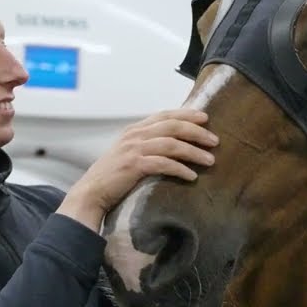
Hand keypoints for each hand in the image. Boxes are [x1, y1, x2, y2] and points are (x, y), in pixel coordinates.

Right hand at [58, 109, 217, 230]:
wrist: (92, 192)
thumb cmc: (113, 175)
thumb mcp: (129, 152)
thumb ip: (147, 143)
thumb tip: (174, 142)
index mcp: (135, 129)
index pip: (165, 115)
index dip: (186, 114)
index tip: (205, 117)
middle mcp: (135, 135)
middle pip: (172, 126)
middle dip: (196, 132)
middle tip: (214, 140)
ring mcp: (133, 149)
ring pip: (172, 144)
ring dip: (194, 152)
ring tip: (210, 160)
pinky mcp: (134, 166)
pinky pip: (164, 164)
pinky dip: (180, 169)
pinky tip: (192, 176)